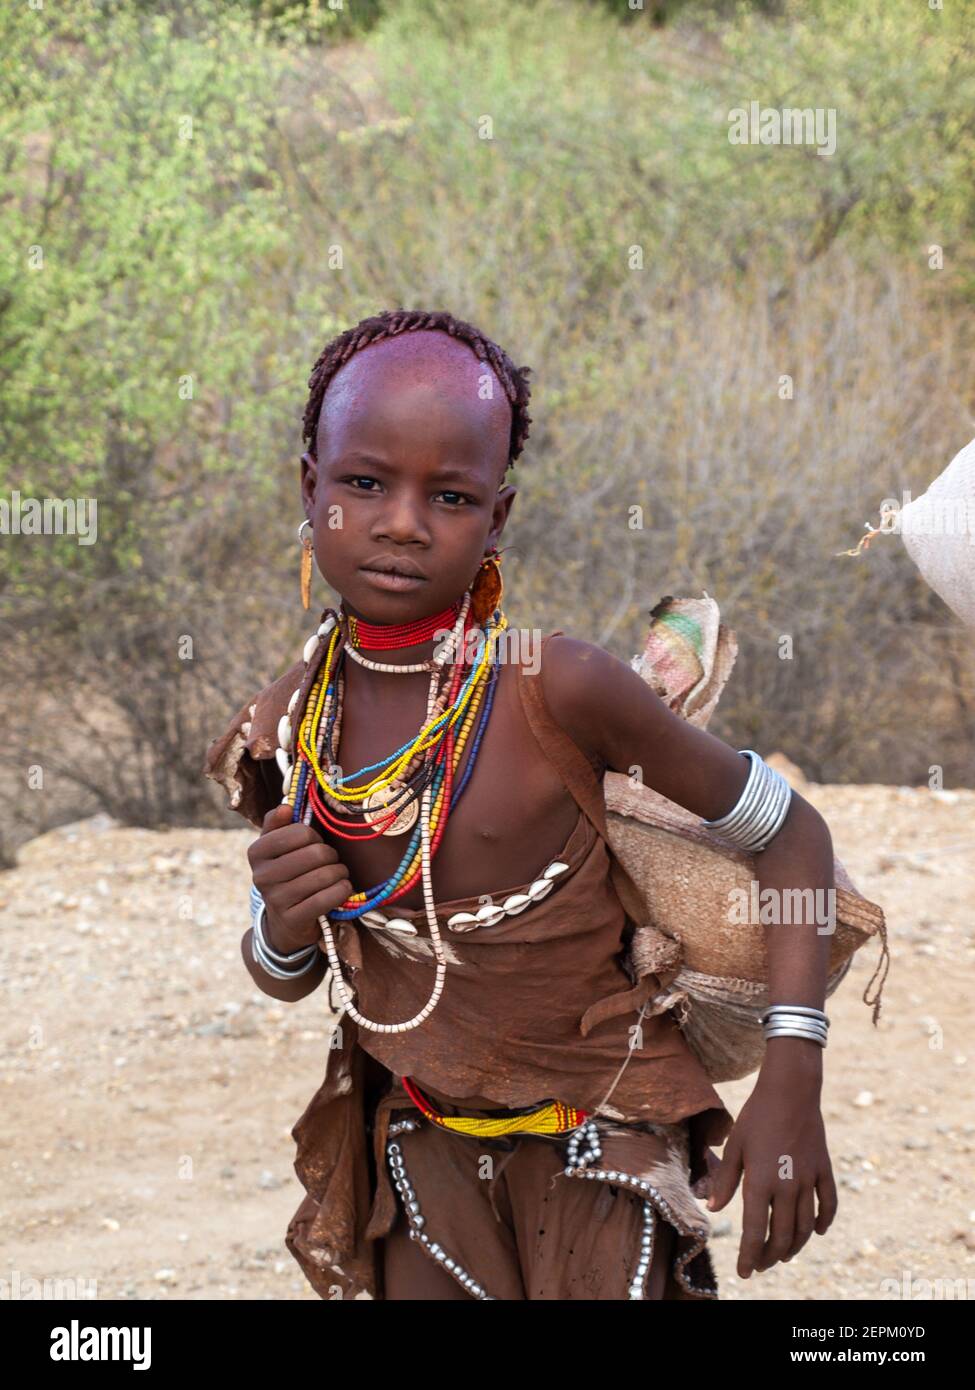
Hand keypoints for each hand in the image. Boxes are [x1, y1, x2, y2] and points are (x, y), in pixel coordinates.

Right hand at [247, 803, 352, 954]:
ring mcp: (275, 899)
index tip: (314, 845)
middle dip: (331, 856)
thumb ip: (279, 823)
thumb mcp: (279, 847)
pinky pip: (328, 898)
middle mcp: (261, 875)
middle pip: (316, 854)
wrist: (284, 922)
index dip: (315, 837)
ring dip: (340, 874)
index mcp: (257, 852)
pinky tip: (342, 889)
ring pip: (325, 875)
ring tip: (337, 876)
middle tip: (330, 862)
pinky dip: (342, 891)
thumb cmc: (288, 874)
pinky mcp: (292, 919)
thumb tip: (285, 806)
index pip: (301, 833)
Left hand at [705, 1056, 837, 1277]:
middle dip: (770, 1257)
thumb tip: (713, 1209)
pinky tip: (815, 1232)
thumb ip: (725, 1181)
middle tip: (761, 1265)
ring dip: (794, 1246)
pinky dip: (823, 1222)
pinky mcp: (824, 1170)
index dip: (748, 1256)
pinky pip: (828, 1204)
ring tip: (783, 1255)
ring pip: (805, 1227)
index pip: (754, 1232)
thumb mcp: (735, 1146)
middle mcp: (786, 1186)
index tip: (744, 1273)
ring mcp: (808, 1180)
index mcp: (760, 1182)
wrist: (790, 1091)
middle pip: (781, 1237)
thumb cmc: (756, 1116)